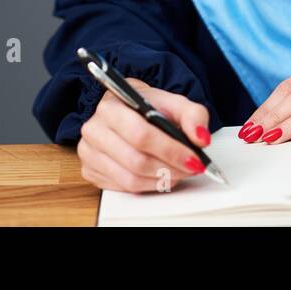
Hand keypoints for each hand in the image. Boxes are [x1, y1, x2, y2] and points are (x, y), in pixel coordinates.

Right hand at [77, 77, 213, 192]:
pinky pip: (123, 187)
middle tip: (191, 168)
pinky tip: (161, 175)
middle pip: (136, 161)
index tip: (194, 159)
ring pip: (130, 179)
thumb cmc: (146, 105)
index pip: (141, 135)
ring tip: (179, 172)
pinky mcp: (90, 170)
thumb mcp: (173, 102)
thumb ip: (193, 115)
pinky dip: (148, 185)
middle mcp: (94, 130)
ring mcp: (89, 152)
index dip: (171, 150)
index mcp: (111, 107)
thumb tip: (201, 138)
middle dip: (170, 168)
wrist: (125, 107)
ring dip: (162, 180)